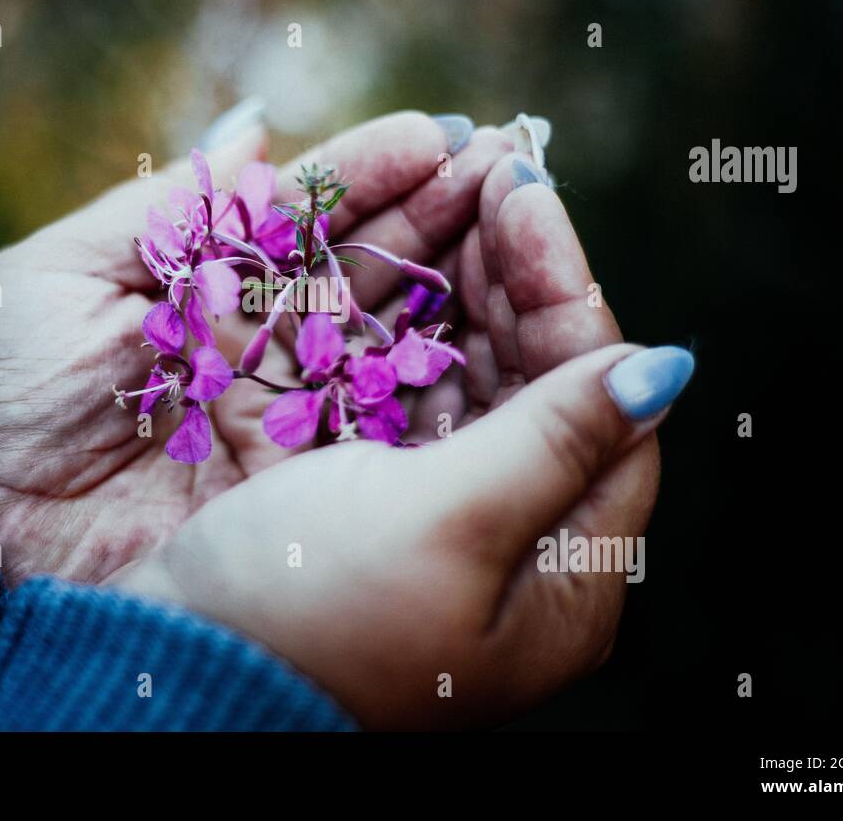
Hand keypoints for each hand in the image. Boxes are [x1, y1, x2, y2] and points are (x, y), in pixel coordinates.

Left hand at [0, 112, 516, 584]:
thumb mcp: (61, 271)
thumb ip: (168, 211)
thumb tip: (253, 132)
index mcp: (203, 283)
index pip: (307, 218)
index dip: (373, 174)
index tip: (441, 132)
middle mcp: (254, 346)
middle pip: (364, 273)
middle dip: (437, 216)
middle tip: (506, 165)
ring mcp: (277, 415)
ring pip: (385, 342)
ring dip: (453, 287)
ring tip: (516, 227)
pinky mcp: (288, 486)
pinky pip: (373, 429)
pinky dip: (432, 384)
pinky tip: (488, 334)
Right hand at [109, 176, 691, 728]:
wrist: (174, 670)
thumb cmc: (311, 612)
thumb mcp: (448, 520)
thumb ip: (557, 437)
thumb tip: (668, 370)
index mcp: (561, 581)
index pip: (604, 408)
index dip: (568, 293)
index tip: (530, 196)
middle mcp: (513, 553)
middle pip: (543, 388)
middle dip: (518, 278)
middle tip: (495, 173)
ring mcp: (441, 526)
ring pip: (477, 384)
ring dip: (468, 292)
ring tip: (457, 196)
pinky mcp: (375, 506)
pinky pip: (412, 401)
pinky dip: (410, 333)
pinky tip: (404, 267)